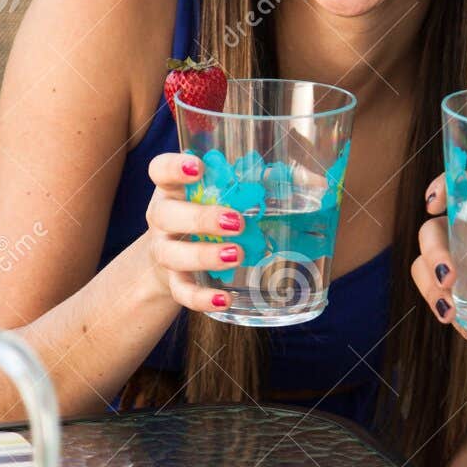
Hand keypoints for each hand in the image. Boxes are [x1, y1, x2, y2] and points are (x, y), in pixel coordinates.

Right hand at [143, 152, 248, 314]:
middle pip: (165, 215)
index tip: (198, 168)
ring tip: (236, 255)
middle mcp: (162, 218)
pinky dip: (201, 298)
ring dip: (205, 255)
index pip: (160, 170)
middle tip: (236, 222)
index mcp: (173, 189)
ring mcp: (164, 251)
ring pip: (172, 254)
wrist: (175, 258)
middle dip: (201, 218)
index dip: (174, 167)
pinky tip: (224, 299)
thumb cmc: (207, 214)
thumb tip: (307, 179)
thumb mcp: (222, 194)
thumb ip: (255, 183)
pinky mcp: (173, 281)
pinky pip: (182, 292)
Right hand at [411, 174, 466, 340]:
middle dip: (434, 252)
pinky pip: (440, 298)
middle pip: (433, 230)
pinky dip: (452, 316)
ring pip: (424, 266)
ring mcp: (461, 261)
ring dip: (431, 289)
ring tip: (452, 314)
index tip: (434, 204)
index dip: (442, 186)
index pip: (460, 183)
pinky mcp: (462, 291)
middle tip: (451, 277)